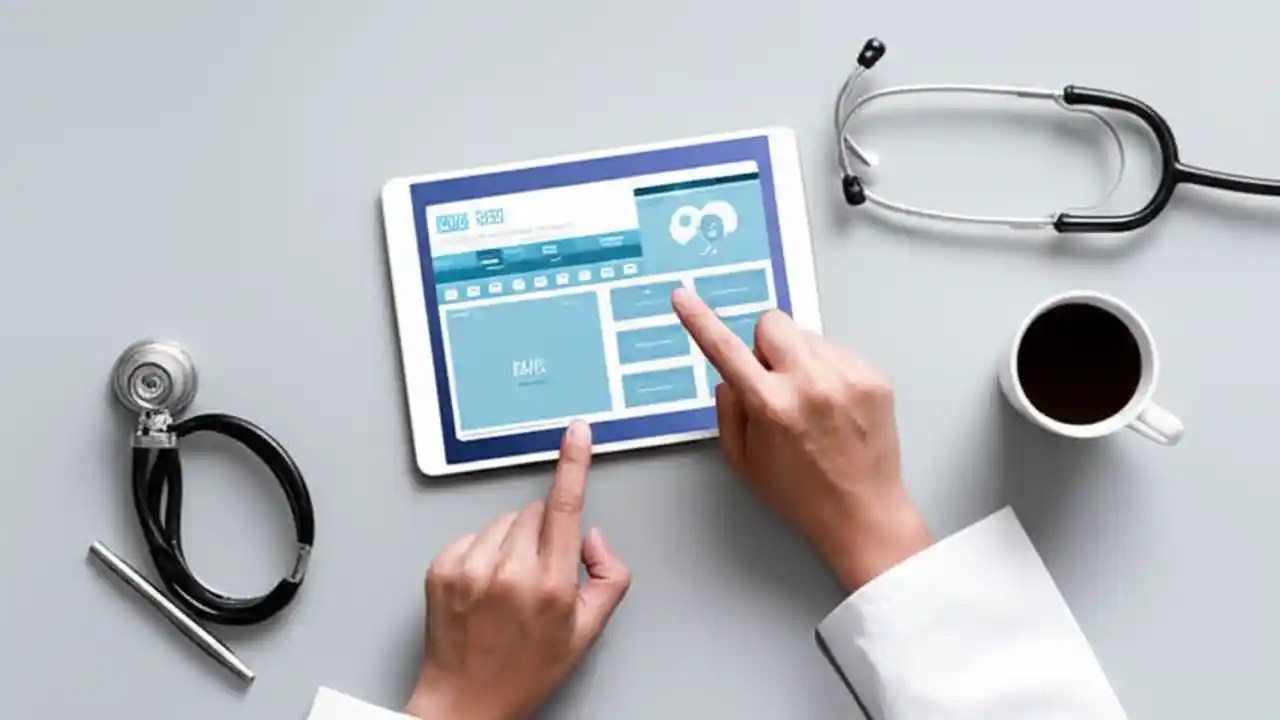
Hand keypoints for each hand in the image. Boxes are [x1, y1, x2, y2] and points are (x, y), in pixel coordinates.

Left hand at [404, 422, 630, 719]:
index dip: (573, 463)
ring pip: (503, 521)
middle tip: (541, 573)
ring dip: (512, 541)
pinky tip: (484, 585)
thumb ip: (608, 577)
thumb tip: (591, 537)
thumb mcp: (587, 632)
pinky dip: (481, 551)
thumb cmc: (525, 671)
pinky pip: (472, 535)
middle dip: (545, 531)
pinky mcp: (441, 568)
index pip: (565, 507)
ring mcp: (470, 569)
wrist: (466, 702)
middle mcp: (509, 573)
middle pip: (535, 512)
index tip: (577, 434)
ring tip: (508, 585)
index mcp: (550, 585)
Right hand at [673, 289, 931, 590]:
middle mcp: (809, 384)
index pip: (724, 348)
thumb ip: (728, 410)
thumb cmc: (800, 493)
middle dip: (765, 345)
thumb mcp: (744, 460)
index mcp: (770, 405)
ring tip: (811, 402)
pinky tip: (834, 405)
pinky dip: (829, 370)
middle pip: (772, 323)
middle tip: (772, 381)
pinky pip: (837, 351)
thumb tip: (729, 375)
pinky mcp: (873, 377)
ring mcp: (846, 377)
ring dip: (800, 358)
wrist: (863, 512)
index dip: (698, 319)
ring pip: (807, 336)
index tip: (682, 296)